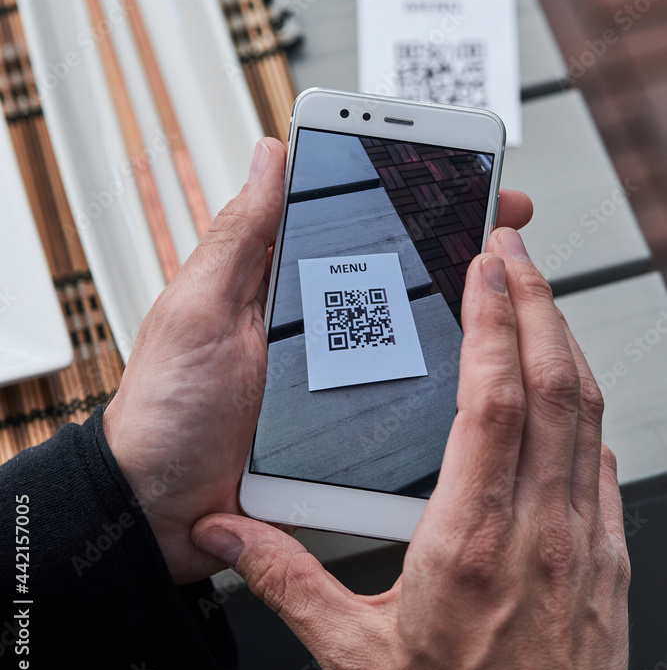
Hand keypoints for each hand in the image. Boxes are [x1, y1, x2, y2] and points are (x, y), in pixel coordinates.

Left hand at [104, 130, 531, 585]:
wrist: (162, 514)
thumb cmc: (166, 412)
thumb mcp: (199, 312)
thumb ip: (238, 238)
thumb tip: (269, 155)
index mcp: (273, 283)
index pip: (345, 217)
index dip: (400, 190)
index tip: (455, 167)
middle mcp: (308, 321)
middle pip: (388, 268)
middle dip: (446, 241)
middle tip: (501, 222)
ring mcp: (331, 369)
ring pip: (403, 328)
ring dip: (451, 309)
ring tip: (507, 288)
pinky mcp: (344, 419)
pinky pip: (399, 387)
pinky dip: (435, 374)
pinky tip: (476, 364)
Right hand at [193, 228, 629, 669]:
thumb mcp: (356, 655)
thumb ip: (288, 582)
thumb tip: (232, 535)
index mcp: (470, 543)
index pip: (493, 404)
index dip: (493, 324)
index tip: (487, 271)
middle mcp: (538, 531)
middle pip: (552, 386)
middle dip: (534, 302)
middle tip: (514, 251)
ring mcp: (584, 541)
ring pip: (588, 412)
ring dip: (563, 341)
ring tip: (538, 295)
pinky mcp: (608, 558)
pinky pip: (603, 456)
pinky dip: (584, 402)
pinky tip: (565, 385)